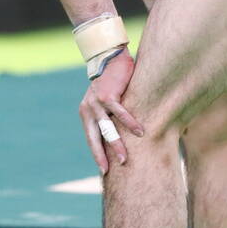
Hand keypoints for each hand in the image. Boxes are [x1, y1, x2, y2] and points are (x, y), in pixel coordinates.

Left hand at [79, 49, 142, 174]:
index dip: (97, 154)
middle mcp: (87, 109)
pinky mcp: (107, 95)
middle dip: (103, 155)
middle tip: (110, 170)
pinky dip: (130, 123)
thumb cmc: (112, 80)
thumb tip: (122, 132)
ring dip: (117, 145)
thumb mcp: (106, 99)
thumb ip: (109, 114)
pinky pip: (120, 112)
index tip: (104, 169)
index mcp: (86, 113)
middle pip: (95, 137)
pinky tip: (140, 132)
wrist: (109, 57)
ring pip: (107, 129)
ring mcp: (96, 102)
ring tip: (125, 159)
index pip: (91, 138)